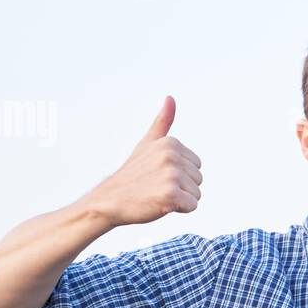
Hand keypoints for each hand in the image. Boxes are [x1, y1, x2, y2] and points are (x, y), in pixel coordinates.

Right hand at [80, 96, 202, 227]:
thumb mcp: (146, 144)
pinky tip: (159, 204)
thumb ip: (162, 122)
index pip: (196, 165)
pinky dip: (179, 210)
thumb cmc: (131, 175)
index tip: (158, 175)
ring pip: (196, 194)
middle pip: (199, 180)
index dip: (180, 175)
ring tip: (157, 194)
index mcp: (170, 143)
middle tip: (156, 187)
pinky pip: (192, 206)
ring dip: (180, 200)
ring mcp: (171, 175)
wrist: (108, 201)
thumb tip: (170, 98)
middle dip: (182, 188)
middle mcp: (172, 156)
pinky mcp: (170, 195)